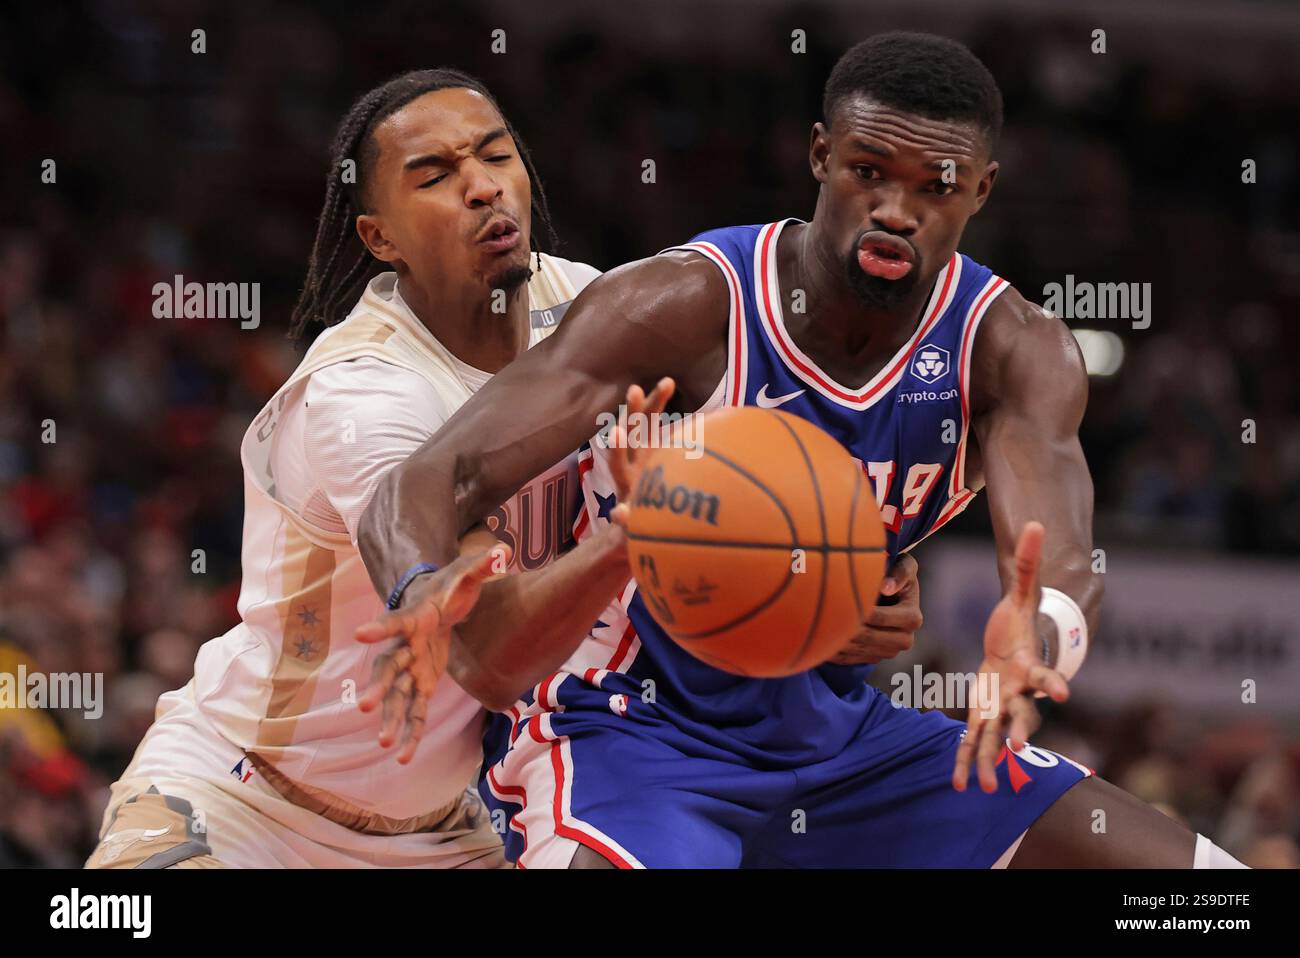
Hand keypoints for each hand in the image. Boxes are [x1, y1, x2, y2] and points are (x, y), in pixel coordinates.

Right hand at [354, 545, 508, 763]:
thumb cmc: (450, 586)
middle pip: (388, 668)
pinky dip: (410, 732)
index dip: (379, 628)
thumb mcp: (468, 573)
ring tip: (384, 743)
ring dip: (391, 718)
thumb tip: (505, 550)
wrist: (436, 600)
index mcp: (415, 618)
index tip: (359, 634)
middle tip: (363, 705)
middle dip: (377, 687)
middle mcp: (406, 646)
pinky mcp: (421, 682)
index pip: (395, 622)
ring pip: (397, 696)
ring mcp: (411, 667)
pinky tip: (404, 757)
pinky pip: (414, 711)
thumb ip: (484, 564)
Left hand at [607, 377, 674, 529]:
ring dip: (654, 406)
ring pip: (650, 428)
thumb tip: (619, 513)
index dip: (618, 450)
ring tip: (667, 381)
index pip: (618, 464)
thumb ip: (624, 525)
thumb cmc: (637, 533)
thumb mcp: (629, 534)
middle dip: (633, 413)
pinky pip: (669, 433)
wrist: (646, 528)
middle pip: (632, 435)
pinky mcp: (665, 458)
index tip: (618, 432)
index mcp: (626, 483)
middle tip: (634, 389)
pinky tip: (690, 399)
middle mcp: (635, 466)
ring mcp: (651, 459)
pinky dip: (677, 419)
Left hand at [829, 554, 921, 664]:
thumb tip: (886, 586)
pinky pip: (851, 659)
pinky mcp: (876, 658)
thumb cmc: (896, 574)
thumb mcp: (905, 566)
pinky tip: (818, 641)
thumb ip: (901, 572)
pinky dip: (833, 651)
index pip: (879, 616)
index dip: (857, 609)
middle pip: (867, 636)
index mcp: (912, 618)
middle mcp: (905, 639)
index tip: (835, 601)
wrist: (895, 596)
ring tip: (815, 628)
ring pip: (857, 650)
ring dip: (835, 641)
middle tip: (819, 616)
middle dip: (843, 627)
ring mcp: (890, 652)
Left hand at [952, 521, 1069, 792]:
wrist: (1012, 652)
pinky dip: (966, 761)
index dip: (1053, 683)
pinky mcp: (982, 717)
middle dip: (1022, 730)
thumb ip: (1029, 566)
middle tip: (1020, 748)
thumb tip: (1036, 523)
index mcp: (1028, 667)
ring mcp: (1001, 709)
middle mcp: (1019, 695)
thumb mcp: (1020, 596)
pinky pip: (973, 742)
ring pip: (997, 738)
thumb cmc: (1016, 625)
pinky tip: (960, 784)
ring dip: (991, 760)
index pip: (1045, 675)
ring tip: (987, 787)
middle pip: (1023, 714)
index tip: (1062, 694)